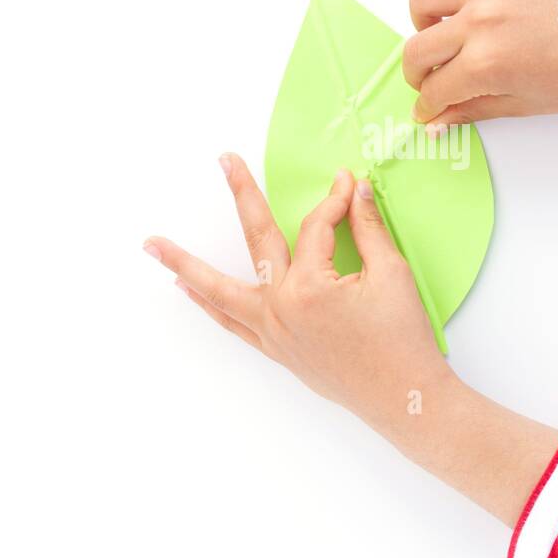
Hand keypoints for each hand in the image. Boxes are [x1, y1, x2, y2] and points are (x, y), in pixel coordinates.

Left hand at [144, 154, 449, 435]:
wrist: (403, 396)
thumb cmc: (402, 339)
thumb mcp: (392, 274)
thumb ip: (368, 228)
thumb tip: (354, 189)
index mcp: (310, 286)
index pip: (317, 226)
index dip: (336, 201)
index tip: (347, 183)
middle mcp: (281, 307)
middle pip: (257, 238)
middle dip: (242, 194)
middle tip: (224, 160)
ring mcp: (273, 331)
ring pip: (220, 291)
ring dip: (185, 265)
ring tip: (153, 246)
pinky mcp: (276, 349)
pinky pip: (232, 321)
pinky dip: (208, 303)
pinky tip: (188, 289)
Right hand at [404, 0, 557, 125]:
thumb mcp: (528, 104)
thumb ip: (474, 110)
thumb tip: (436, 122)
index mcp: (487, 65)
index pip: (434, 89)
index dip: (427, 106)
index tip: (428, 109)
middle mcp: (481, 22)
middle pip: (418, 49)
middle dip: (417, 74)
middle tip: (433, 79)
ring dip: (422, 23)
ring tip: (441, 33)